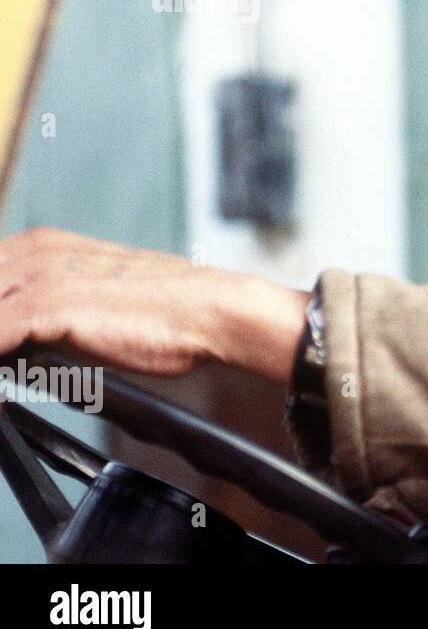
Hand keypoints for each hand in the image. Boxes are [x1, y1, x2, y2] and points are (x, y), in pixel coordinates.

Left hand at [0, 226, 310, 384]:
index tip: (6, 342)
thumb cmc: (165, 311)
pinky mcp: (47, 306)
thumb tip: (18, 338)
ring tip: (11, 367)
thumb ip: (50, 304)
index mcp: (42, 245)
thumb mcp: (96, 293)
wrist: (207, 312)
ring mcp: (39, 277)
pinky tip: (6, 383)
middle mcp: (35, 253)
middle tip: (12, 355)